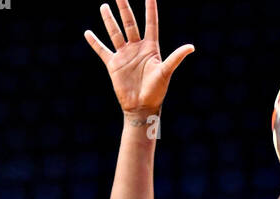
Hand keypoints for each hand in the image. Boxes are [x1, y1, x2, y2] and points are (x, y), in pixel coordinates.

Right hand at [85, 0, 192, 117]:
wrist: (141, 108)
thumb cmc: (156, 91)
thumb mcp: (166, 72)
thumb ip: (176, 58)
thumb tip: (191, 47)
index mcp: (151, 47)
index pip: (151, 22)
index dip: (150, 8)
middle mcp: (137, 48)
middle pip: (130, 23)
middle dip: (124, 7)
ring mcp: (124, 55)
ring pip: (115, 33)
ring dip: (109, 20)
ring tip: (104, 6)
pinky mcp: (114, 65)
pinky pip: (102, 51)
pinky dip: (95, 42)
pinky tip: (88, 33)